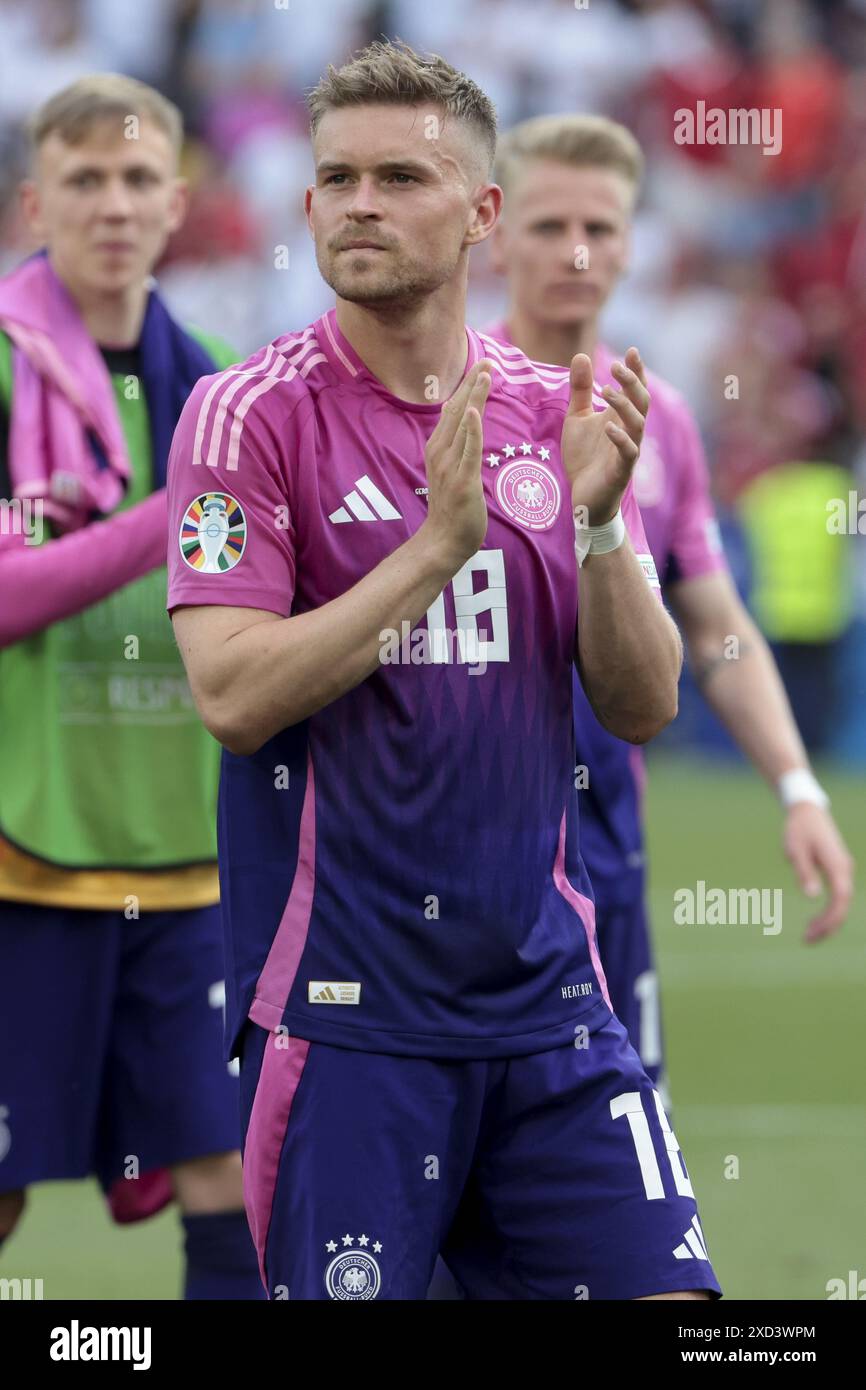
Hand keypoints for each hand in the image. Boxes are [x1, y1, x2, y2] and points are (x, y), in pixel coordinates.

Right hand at [421, 359, 492, 571]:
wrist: (442, 541)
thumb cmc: (450, 509)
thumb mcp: (449, 471)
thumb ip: (454, 445)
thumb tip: (455, 417)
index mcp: (438, 448)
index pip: (453, 410)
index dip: (466, 387)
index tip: (480, 367)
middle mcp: (440, 452)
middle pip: (456, 410)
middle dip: (471, 384)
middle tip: (486, 360)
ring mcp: (449, 466)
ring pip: (462, 424)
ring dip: (473, 397)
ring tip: (484, 374)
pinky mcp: (461, 481)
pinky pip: (468, 450)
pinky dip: (470, 429)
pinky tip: (475, 409)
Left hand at [562, 347, 649, 523]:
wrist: (583, 497)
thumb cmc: (584, 457)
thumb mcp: (577, 418)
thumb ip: (581, 390)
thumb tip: (581, 355)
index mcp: (621, 417)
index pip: (635, 389)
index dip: (636, 371)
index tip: (632, 350)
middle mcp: (629, 431)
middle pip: (641, 402)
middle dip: (632, 382)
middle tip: (616, 367)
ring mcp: (628, 450)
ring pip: (638, 424)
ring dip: (625, 406)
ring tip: (606, 391)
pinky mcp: (621, 470)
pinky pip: (628, 452)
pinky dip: (620, 438)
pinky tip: (608, 427)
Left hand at [783, 802, 853, 940]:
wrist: (807, 811)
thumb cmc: (798, 829)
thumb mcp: (796, 849)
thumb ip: (804, 872)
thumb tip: (812, 896)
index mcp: (837, 865)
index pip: (841, 898)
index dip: (831, 918)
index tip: (814, 931)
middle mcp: (845, 869)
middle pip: (843, 904)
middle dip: (828, 925)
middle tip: (807, 941)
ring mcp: (843, 870)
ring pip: (842, 902)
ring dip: (828, 921)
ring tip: (808, 936)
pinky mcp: (838, 871)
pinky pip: (838, 897)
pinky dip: (829, 911)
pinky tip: (815, 922)